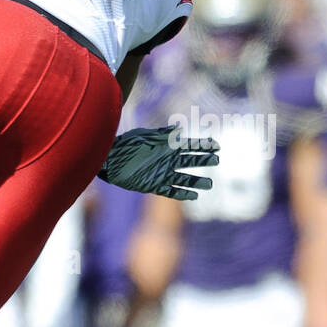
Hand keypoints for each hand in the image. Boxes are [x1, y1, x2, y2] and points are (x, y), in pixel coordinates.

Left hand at [99, 126, 219, 199]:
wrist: (110, 158)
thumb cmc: (127, 144)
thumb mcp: (146, 136)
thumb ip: (162, 135)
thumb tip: (178, 130)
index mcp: (168, 147)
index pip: (190, 146)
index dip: (203, 145)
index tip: (216, 145)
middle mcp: (168, 161)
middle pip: (190, 162)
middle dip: (204, 161)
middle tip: (216, 161)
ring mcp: (162, 173)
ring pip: (184, 179)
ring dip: (196, 182)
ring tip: (209, 184)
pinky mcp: (153, 185)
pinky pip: (171, 191)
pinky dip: (182, 194)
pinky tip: (193, 196)